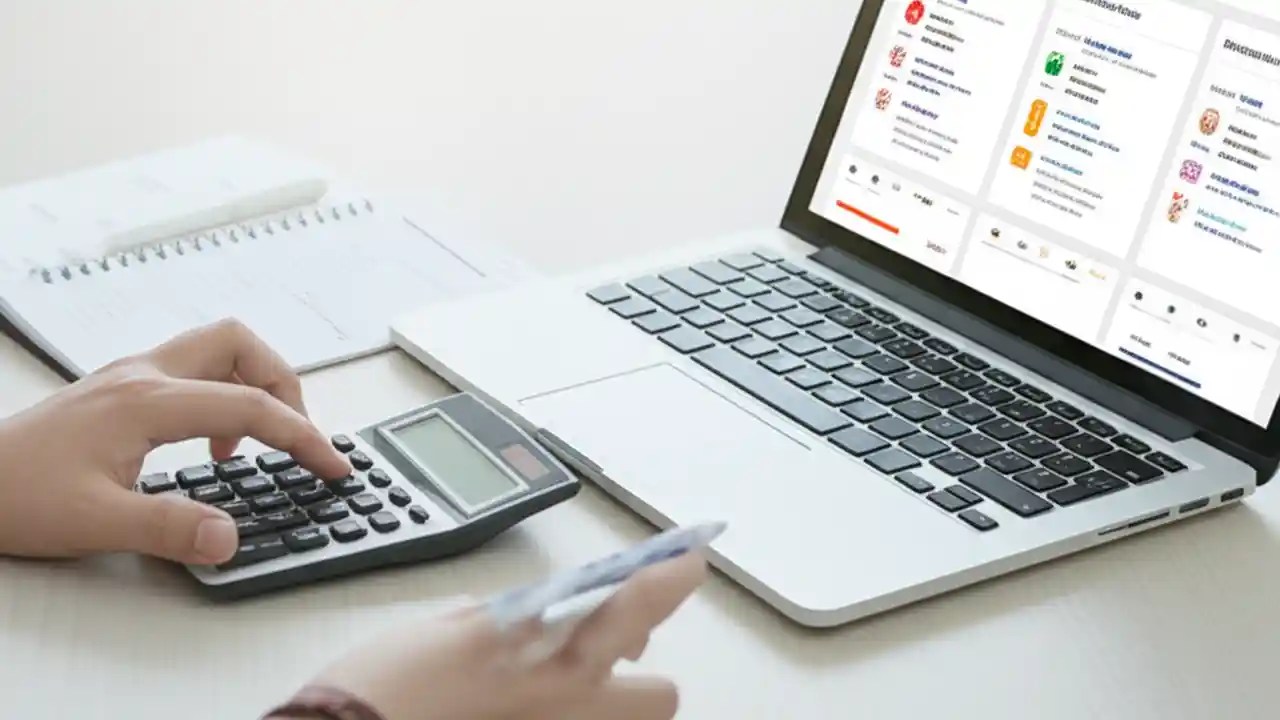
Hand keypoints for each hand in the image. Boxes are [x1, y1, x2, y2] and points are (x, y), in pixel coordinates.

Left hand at [0, 319, 350, 564]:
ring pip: (216, 350)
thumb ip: (169, 528)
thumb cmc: (15, 495)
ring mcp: (130, 377)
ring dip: (252, 387)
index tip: (332, 465)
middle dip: (282, 385)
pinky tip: (210, 448)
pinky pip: (193, 374)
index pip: (249, 404)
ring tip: (255, 446)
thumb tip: (229, 537)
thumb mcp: (96, 523)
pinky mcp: (120, 391)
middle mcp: (143, 375)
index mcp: (147, 400)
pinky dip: (221, 399)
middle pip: (240, 344)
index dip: (301, 436)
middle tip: (296, 435)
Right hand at [303, 552, 707, 719]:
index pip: (628, 605)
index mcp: (536, 654)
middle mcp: (558, 703)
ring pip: (624, 717)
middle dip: (643, 671)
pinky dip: (562, 710)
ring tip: (561, 682)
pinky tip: (521, 701)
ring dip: (607, 697)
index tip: (690, 559)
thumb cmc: (383, 691)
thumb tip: (524, 614)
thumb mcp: (442, 632)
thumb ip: (496, 618)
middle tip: (617, 651)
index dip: (667, 580)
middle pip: (657, 695)